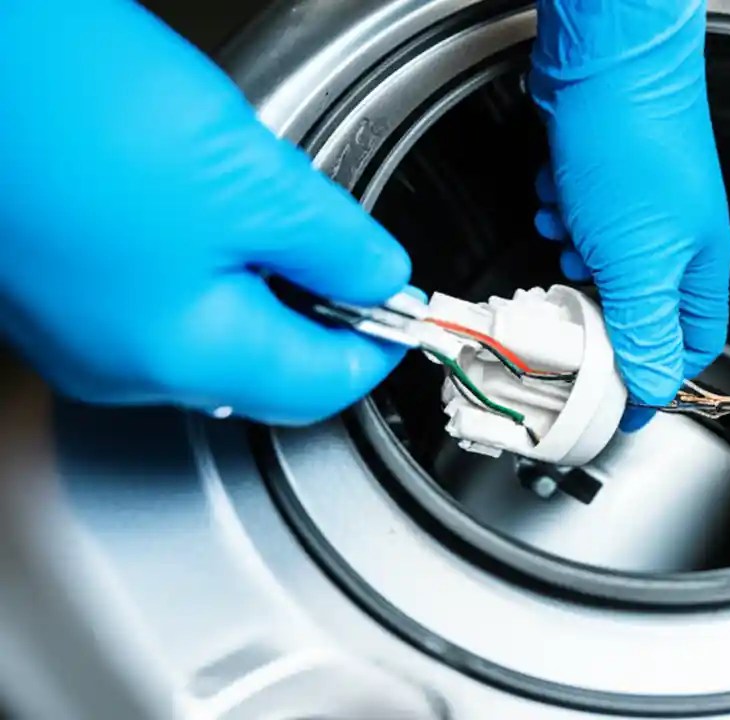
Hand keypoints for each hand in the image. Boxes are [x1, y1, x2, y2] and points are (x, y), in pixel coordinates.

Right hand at [0, 2, 409, 425]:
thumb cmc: (67, 108)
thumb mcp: (248, 177)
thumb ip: (333, 245)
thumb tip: (381, 279)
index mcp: (181, 356)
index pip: (320, 388)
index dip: (378, 347)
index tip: (409, 312)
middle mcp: (119, 366)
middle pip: (260, 366)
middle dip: (316, 311)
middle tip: (344, 249)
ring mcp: (73, 332)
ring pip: (204, 331)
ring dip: (255, 283)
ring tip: (258, 205)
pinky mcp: (45, 289)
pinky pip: (148, 300)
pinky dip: (194, 264)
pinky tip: (190, 201)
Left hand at [529, 0, 729, 429]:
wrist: (606, 60)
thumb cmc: (636, 144)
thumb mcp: (639, 262)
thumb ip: (643, 331)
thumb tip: (647, 388)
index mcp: (699, 267)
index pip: (691, 346)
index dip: (657, 378)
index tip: (619, 403)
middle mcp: (675, 240)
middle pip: (636, 309)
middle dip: (599, 309)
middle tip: (573, 313)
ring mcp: (637, 209)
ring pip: (598, 265)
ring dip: (575, 256)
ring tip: (572, 230)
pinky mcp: (601, 183)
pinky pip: (575, 220)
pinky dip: (560, 212)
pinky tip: (559, 192)